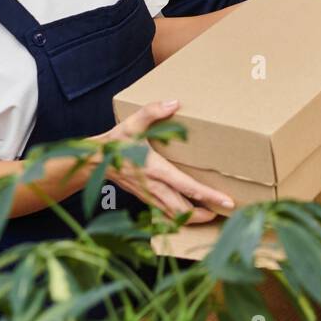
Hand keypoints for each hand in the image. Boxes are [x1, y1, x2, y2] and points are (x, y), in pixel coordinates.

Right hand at [94, 100, 234, 222]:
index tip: (227, 201)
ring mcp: (149, 195)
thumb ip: (152, 111)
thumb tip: (174, 103)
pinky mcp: (144, 197)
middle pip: (184, 209)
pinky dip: (177, 217)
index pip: (189, 187)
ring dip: (192, 218)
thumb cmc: (115, 142)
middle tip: (224, 212)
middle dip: (205, 214)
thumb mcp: (133, 123)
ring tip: (210, 215)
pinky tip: (187, 214)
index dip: (210, 196)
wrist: (93, 161)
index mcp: (157, 170)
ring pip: (174, 215)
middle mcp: (155, 187)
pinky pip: (164, 213)